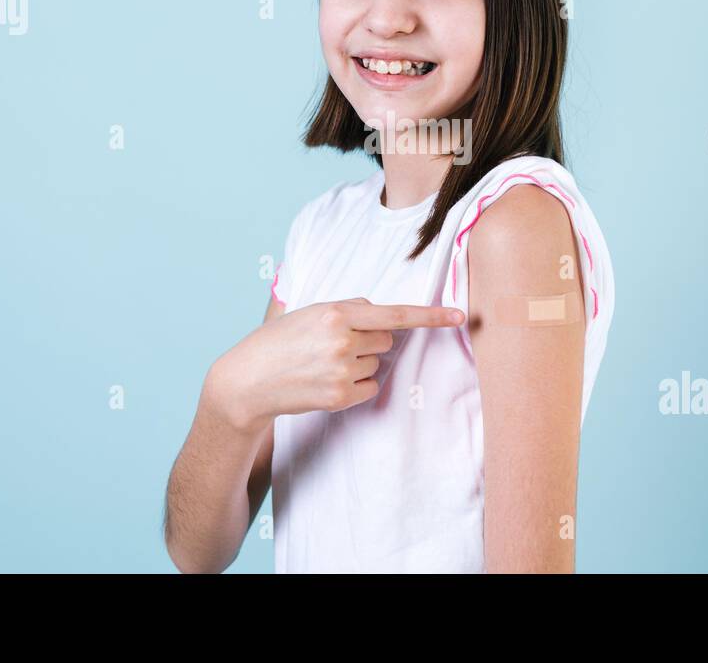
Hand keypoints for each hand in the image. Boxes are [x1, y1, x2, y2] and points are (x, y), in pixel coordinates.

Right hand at [213, 298, 465, 430]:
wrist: (248, 381)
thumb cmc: (279, 341)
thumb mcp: (310, 312)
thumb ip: (348, 309)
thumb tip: (381, 313)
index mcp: (337, 313)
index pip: (395, 314)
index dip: (431, 316)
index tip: (459, 316)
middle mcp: (343, 341)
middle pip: (387, 339)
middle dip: (369, 340)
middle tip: (334, 344)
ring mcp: (343, 371)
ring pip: (377, 363)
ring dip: (359, 362)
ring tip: (323, 363)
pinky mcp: (340, 397)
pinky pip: (369, 386)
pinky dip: (355, 384)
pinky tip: (326, 381)